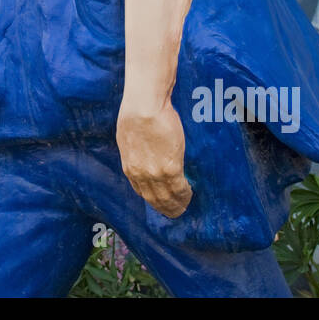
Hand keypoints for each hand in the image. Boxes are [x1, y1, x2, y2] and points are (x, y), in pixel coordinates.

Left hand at [116, 99, 192, 217]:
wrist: (143, 107)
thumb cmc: (135, 114)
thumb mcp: (128, 138)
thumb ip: (136, 152)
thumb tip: (144, 155)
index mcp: (130, 167)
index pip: (141, 191)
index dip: (152, 200)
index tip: (159, 203)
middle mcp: (141, 175)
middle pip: (155, 198)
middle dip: (165, 207)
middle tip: (175, 212)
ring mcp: (155, 173)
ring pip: (168, 196)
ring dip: (177, 204)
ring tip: (185, 207)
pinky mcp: (171, 167)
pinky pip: (180, 188)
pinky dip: (185, 194)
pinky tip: (190, 194)